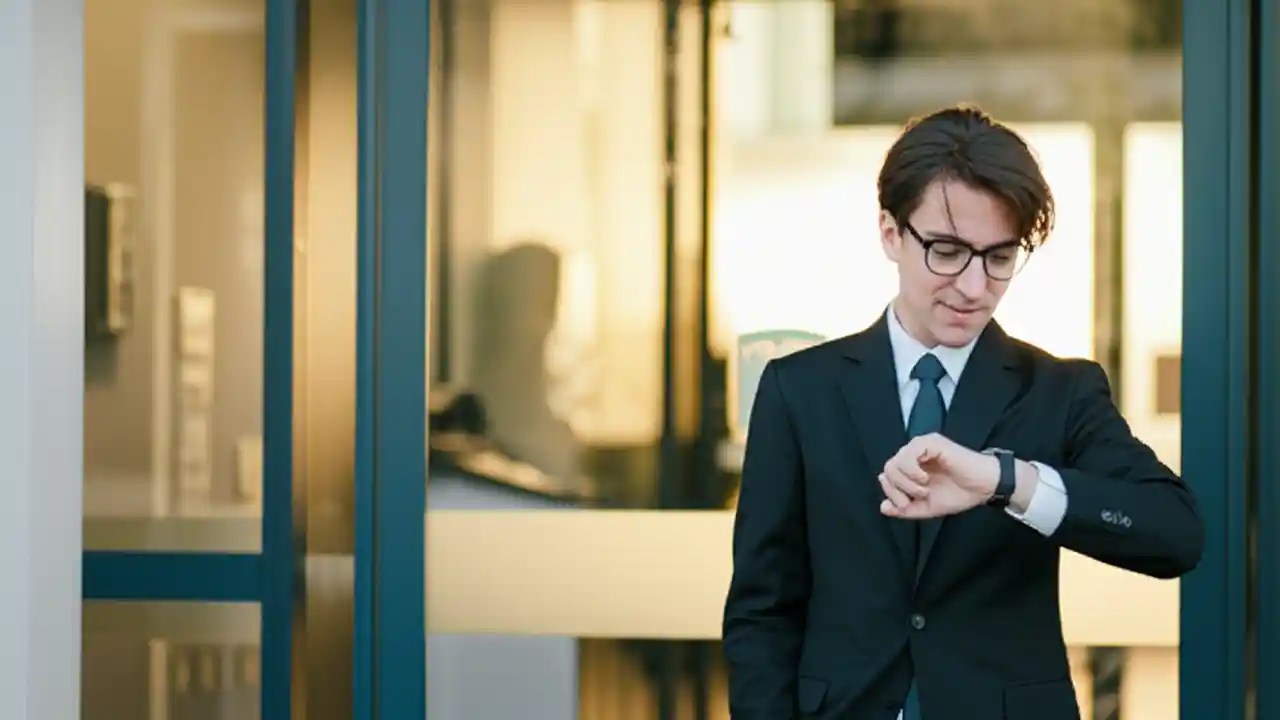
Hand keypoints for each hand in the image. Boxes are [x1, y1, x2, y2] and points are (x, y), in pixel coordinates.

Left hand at [878, 433, 998, 518]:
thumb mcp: (926, 507)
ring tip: (924, 489)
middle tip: (918, 496)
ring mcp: (921, 447)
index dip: (891, 493)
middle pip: (888, 469)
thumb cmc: (958, 494)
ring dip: (907, 482)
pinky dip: (912, 471)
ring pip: (895, 462)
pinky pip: (908, 454)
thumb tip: (883, 507)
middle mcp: (913, 454)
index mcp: (910, 468)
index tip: (906, 505)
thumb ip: (904, 509)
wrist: (982, 487)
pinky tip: (925, 478)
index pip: (887, 476)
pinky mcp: (931, 443)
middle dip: (898, 489)